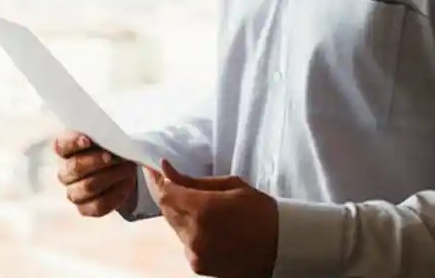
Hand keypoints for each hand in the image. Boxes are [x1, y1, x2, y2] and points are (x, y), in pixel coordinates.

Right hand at [54, 130, 137, 217]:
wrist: (125, 171)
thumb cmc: (114, 148)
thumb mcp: (110, 136)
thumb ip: (106, 135)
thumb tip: (114, 139)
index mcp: (66, 149)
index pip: (62, 145)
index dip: (72, 142)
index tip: (88, 140)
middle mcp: (66, 171)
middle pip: (74, 167)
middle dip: (96, 161)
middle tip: (115, 157)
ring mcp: (73, 192)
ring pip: (87, 187)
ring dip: (111, 177)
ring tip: (128, 170)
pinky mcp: (85, 208)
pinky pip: (97, 206)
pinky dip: (115, 195)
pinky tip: (126, 185)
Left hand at [145, 160, 277, 277]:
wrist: (282, 246)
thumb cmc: (261, 211)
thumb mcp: (232, 186)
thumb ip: (195, 181)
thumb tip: (167, 170)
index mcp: (203, 210)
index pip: (166, 193)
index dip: (156, 179)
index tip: (151, 168)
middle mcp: (194, 234)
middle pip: (166, 210)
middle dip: (167, 194)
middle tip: (168, 180)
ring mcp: (195, 253)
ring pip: (174, 226)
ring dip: (178, 212)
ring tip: (191, 201)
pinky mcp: (198, 265)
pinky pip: (184, 242)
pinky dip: (188, 230)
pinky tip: (202, 223)